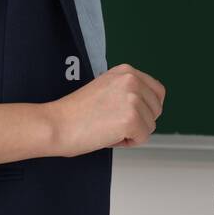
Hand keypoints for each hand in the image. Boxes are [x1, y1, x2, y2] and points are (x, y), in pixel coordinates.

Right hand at [46, 63, 166, 155]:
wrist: (55, 125)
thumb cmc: (74, 113)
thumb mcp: (107, 89)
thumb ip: (127, 92)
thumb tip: (147, 106)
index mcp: (126, 71)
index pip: (157, 91)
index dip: (146, 109)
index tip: (128, 115)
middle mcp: (132, 80)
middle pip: (156, 109)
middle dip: (139, 121)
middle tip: (112, 123)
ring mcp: (133, 98)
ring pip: (150, 125)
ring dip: (131, 132)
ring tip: (107, 127)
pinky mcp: (131, 118)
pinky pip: (143, 138)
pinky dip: (128, 143)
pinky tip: (109, 135)